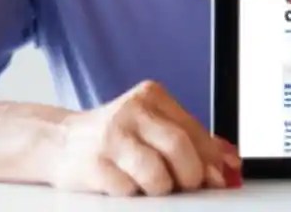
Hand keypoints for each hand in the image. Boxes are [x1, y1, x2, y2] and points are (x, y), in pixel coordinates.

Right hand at [47, 80, 240, 195]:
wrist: (59, 142)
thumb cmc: (115, 137)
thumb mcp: (154, 128)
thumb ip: (192, 141)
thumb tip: (231, 163)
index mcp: (152, 96)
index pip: (193, 129)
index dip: (211, 158)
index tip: (220, 177)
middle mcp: (131, 111)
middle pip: (178, 147)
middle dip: (191, 175)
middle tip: (188, 186)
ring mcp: (110, 136)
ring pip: (155, 172)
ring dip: (162, 188)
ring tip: (153, 186)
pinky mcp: (93, 164)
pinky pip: (128, 189)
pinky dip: (135, 194)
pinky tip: (127, 185)